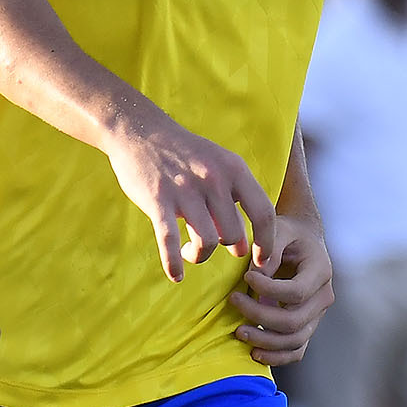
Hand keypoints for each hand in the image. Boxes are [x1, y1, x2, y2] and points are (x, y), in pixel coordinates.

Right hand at [101, 113, 277, 283]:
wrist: (140, 132)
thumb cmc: (183, 155)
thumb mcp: (217, 168)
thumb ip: (232, 204)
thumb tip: (243, 249)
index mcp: (234, 170)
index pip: (264, 213)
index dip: (266, 242)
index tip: (260, 261)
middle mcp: (214, 180)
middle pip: (233, 234)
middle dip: (225, 247)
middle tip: (210, 246)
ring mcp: (185, 190)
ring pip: (207, 241)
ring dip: (200, 255)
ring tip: (190, 252)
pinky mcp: (158, 200)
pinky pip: (169, 241)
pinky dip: (174, 263)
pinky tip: (176, 275)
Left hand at [230, 202, 335, 365]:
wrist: (302, 241)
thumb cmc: (288, 234)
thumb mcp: (278, 230)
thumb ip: (268, 250)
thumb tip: (256, 277)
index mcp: (320, 271)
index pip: (295, 292)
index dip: (268, 290)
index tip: (245, 277)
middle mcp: (324, 296)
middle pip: (293, 320)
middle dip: (259, 316)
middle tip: (233, 301)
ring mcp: (317, 315)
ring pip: (295, 340)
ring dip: (265, 341)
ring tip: (238, 332)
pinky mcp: (307, 326)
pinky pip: (296, 350)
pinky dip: (276, 356)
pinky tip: (254, 353)